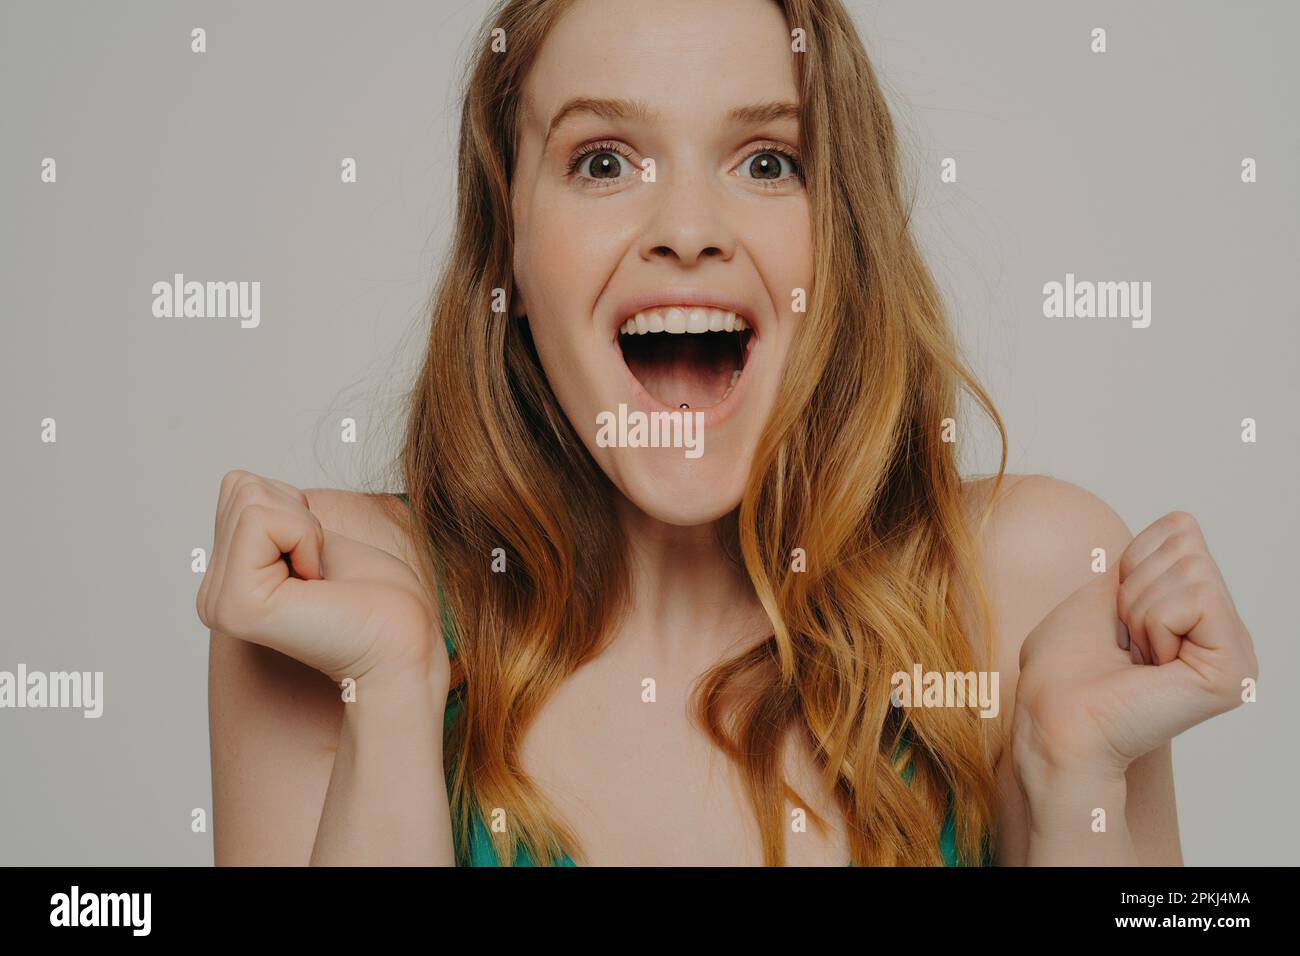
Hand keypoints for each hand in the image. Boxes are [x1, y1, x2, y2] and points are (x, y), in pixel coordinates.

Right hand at [196, 470, 448, 688]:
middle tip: (321, 571)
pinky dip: (305, 538)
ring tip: (318, 581)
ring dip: (305, 528)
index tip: (319, 560)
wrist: (404, 645)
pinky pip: (261, 519)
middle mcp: (215, 595)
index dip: (297, 509)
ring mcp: (219, 603)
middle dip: (298, 514)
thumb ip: (273, 515)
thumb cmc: (380, 598)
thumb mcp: (316, 537)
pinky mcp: (235, 606)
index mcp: (231, 580)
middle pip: (240, 488)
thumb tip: (241, 485)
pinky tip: (315, 586)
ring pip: (247, 498)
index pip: (241, 488)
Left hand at [1012, 511, 1257, 786]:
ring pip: (1193, 568)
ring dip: (1141, 608)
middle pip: (1189, 543)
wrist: (1053, 719)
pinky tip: (1152, 668)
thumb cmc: (1062, 667)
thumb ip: (1145, 561)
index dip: (1132, 560)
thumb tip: (1180, 526)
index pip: (1181, 530)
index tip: (1115, 612)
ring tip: (1136, 656)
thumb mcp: (1101, 594)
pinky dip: (1155, 623)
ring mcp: (1236, 652)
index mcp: (1197, 615)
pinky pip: (1198, 598)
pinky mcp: (1235, 670)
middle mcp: (1225, 632)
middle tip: (1124, 639)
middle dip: (1136, 585)